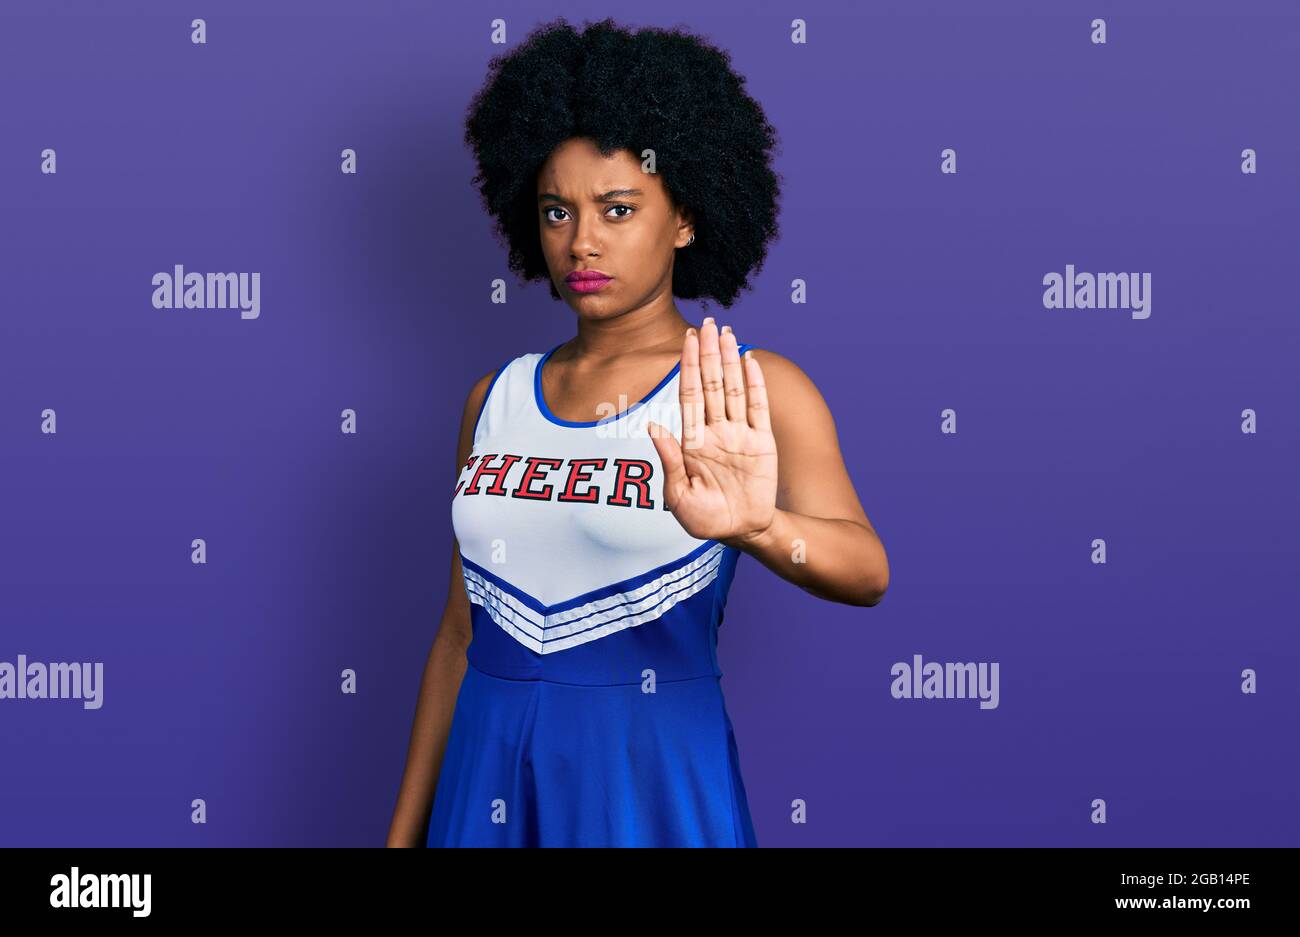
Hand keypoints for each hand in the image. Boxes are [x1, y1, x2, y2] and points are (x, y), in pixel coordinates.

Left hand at [646, 319, 777, 546]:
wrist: (741, 532)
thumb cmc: (705, 519)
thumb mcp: (678, 496)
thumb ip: (669, 460)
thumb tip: (653, 428)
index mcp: (693, 441)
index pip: (690, 395)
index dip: (688, 367)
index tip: (686, 340)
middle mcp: (716, 431)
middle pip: (712, 384)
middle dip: (708, 353)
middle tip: (707, 322)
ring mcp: (740, 434)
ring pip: (734, 389)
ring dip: (730, 361)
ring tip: (727, 333)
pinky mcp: (762, 443)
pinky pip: (758, 408)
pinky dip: (755, 384)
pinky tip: (749, 361)